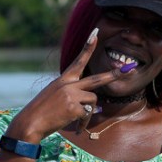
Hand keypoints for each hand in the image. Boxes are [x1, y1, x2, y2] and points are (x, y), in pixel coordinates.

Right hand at [5, 28, 118, 142]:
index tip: (96, 33)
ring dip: (88, 113)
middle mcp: (68, 84)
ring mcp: (71, 95)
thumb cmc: (42, 111)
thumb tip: (98, 107)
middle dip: (115, 75)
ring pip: (93, 101)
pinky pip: (87, 115)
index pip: (78, 61)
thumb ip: (75, 97)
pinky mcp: (74, 107)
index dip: (88, 47)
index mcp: (63, 80)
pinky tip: (74, 127)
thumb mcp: (55, 96)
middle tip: (131, 69)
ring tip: (75, 120)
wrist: (30, 122)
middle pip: (97, 79)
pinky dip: (82, 123)